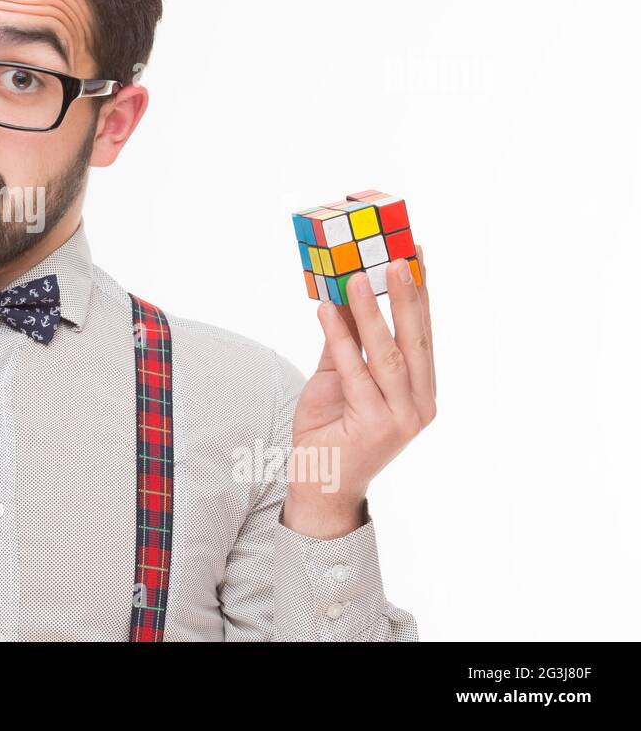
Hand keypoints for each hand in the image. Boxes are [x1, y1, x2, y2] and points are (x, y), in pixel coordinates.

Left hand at [285, 247, 435, 529]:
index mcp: (420, 389)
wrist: (318, 484)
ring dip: (371, 313)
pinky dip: (340, 340)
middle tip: (397, 258)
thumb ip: (346, 341)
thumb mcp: (340, 376)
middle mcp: (419, 404)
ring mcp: (400, 418)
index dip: (419, 294)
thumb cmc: (330, 430)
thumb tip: (344, 292)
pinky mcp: (374, 427)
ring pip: (387, 355)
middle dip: (407, 296)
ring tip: (357, 278)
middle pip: (414, 340)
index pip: (422, 333)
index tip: (416, 256)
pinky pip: (356, 374)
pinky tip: (326, 313)